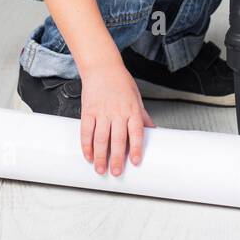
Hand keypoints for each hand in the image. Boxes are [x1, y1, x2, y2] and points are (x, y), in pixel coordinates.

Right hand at [80, 61, 155, 176]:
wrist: (102, 67)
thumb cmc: (121, 82)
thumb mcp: (137, 98)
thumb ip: (142, 116)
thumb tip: (153, 131)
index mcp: (132, 110)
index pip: (136, 132)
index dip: (136, 148)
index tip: (135, 162)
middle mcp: (117, 112)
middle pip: (117, 140)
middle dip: (116, 158)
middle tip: (116, 172)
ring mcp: (101, 112)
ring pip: (100, 139)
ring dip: (100, 156)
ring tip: (100, 169)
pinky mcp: (88, 111)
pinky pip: (86, 131)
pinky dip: (86, 145)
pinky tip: (88, 155)